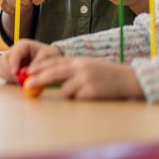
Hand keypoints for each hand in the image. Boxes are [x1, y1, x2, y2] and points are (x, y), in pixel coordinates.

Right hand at [0, 38, 61, 82]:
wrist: (51, 57)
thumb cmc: (50, 55)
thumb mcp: (48, 56)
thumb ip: (38, 63)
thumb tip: (28, 73)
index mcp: (22, 45)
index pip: (14, 53)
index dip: (13, 63)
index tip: (16, 73)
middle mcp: (14, 51)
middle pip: (3, 60)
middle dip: (8, 71)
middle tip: (18, 80)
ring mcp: (10, 59)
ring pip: (0, 66)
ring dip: (7, 75)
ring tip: (19, 81)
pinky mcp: (9, 67)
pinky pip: (1, 72)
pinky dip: (6, 77)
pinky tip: (15, 81)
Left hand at [26, 57, 144, 99]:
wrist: (129, 79)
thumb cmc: (106, 74)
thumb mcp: (87, 66)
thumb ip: (70, 69)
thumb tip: (48, 76)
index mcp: (78, 60)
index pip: (54, 62)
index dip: (40, 67)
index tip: (28, 72)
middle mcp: (80, 68)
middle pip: (53, 73)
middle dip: (39, 79)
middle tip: (28, 85)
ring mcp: (86, 79)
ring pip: (65, 90)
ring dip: (71, 93)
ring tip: (86, 90)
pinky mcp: (91, 92)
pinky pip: (77, 98)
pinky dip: (81, 99)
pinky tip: (93, 94)